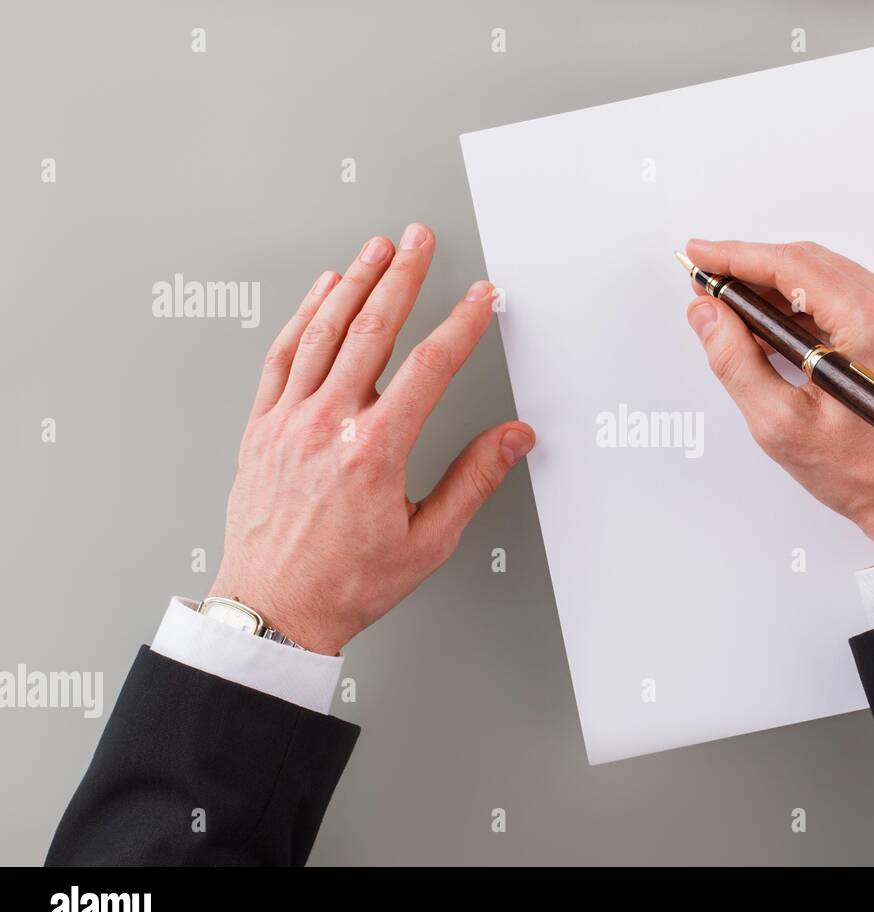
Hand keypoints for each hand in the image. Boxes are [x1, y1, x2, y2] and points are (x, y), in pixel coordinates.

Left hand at [209, 223, 533, 655]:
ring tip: (375, 249)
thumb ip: (474, 479)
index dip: (462, 324)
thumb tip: (514, 439)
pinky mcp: (260, 428)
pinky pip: (282, 357)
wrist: (272, 611)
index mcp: (374, 451)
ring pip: (324, 332)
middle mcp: (327, 425)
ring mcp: (287, 422)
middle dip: (402, 277)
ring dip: (353, 283)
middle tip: (420, 240)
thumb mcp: (429, 540)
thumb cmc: (347, 583)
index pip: (429, 367)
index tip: (481, 298)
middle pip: (372, 330)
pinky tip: (319, 293)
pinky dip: (302, 317)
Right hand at [682, 238, 873, 562]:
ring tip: (736, 307)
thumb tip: (708, 316)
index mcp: (873, 328)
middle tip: (710, 283)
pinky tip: (780, 325)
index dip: (738, 256)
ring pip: (831, 278)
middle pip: (811, 264)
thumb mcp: (782, 424)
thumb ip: (736, 362)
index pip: (792, 267)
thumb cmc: (866, 474)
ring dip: (780, 285)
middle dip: (754, 268)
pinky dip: (810, 303)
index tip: (702, 255)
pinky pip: (852, 297)